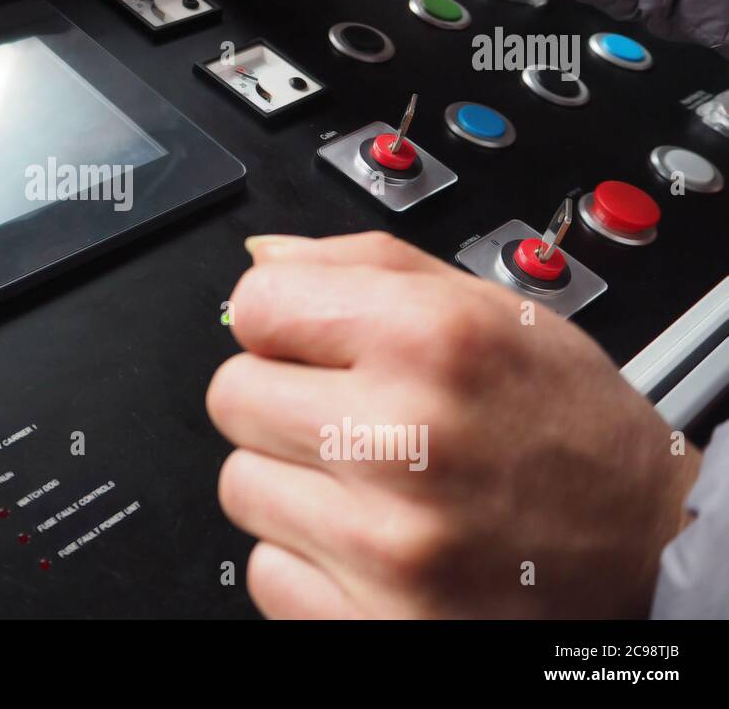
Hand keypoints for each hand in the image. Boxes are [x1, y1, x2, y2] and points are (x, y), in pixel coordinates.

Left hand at [207, 232, 700, 617]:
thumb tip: (263, 259)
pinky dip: (305, 560)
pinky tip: (370, 545)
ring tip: (368, 486)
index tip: (307, 341)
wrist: (648, 555)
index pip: (254, 307)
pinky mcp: (371, 621)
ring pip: (240, 486)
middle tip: (346, 418)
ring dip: (290, 484)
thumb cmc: (570, 430)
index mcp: (431, 343)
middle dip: (279, 401)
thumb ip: (366, 268)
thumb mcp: (491, 312)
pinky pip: (266, 571)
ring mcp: (387, 544)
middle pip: (231, 396)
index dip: (278, 321)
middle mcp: (405, 441)